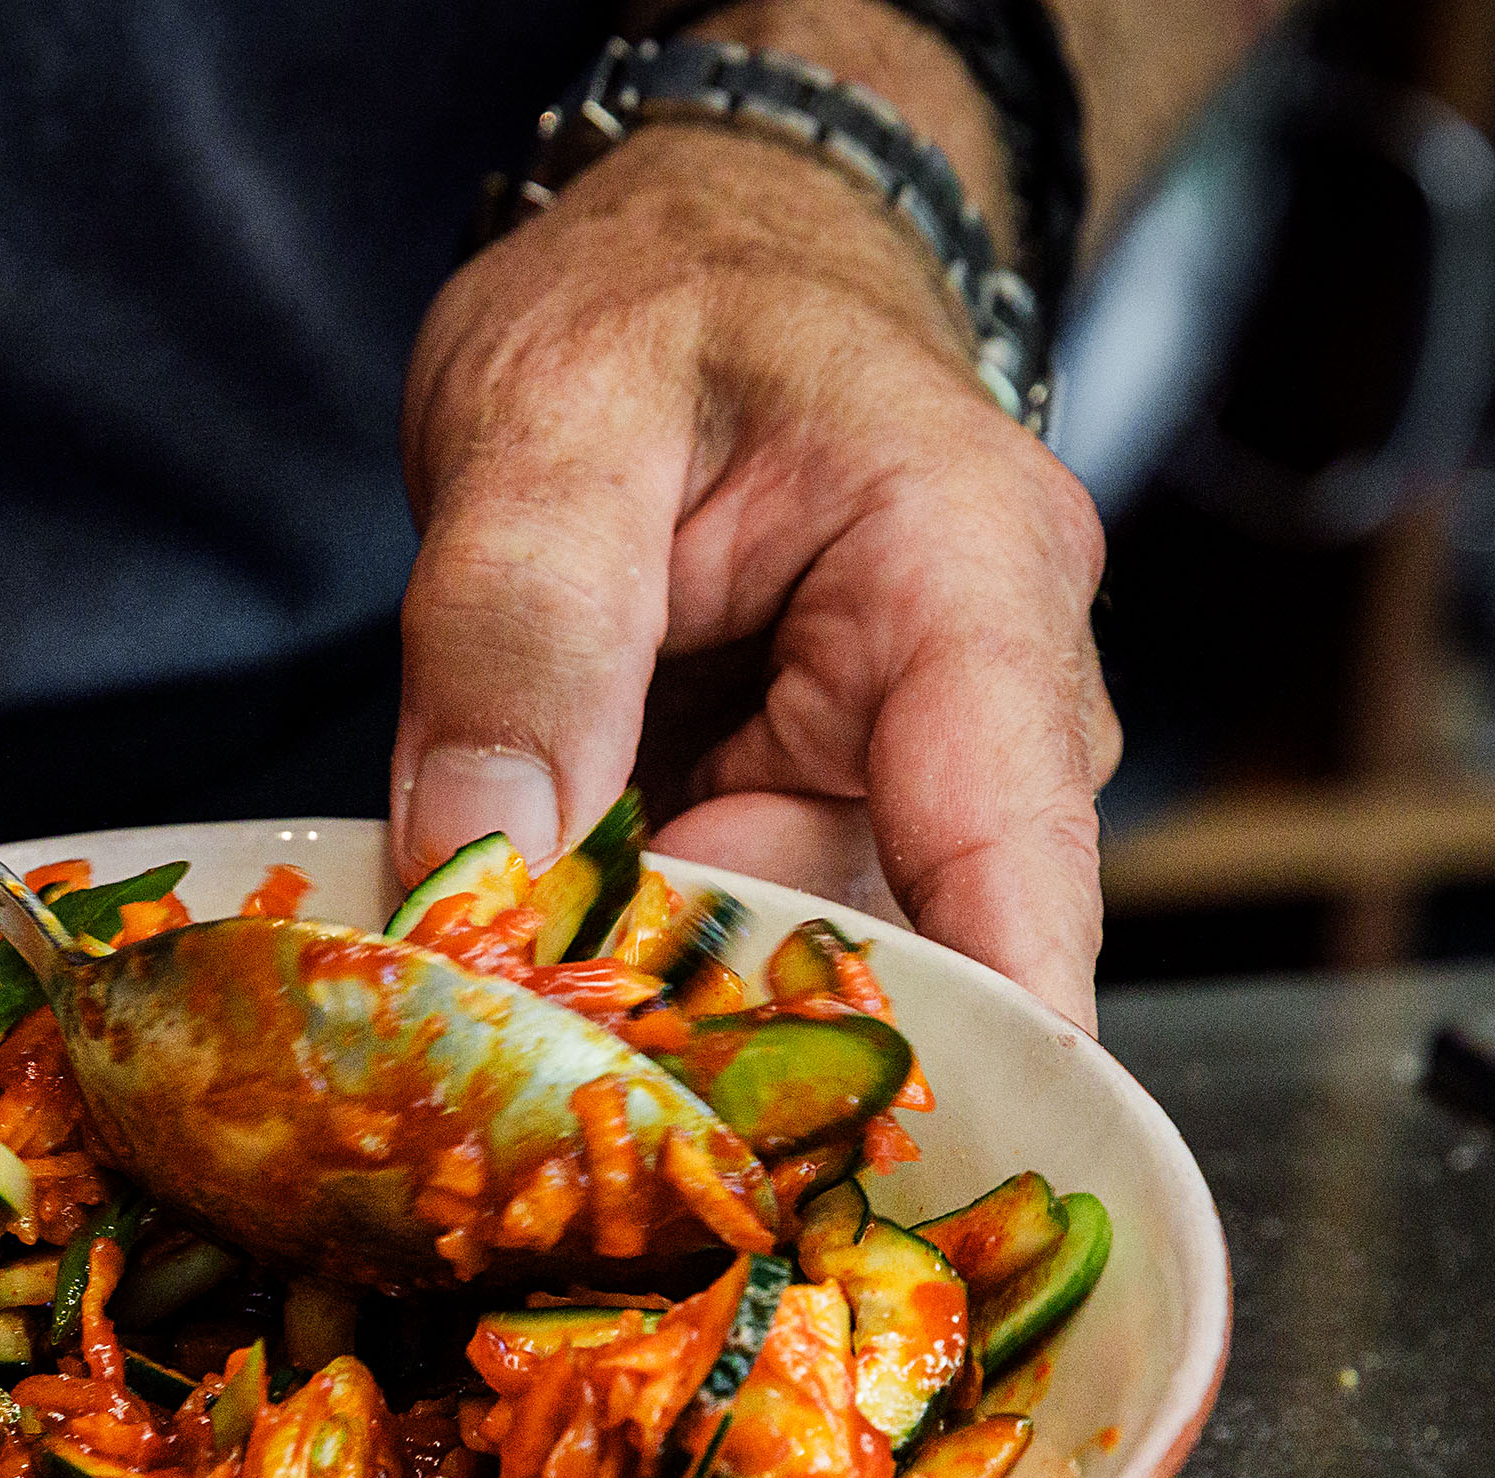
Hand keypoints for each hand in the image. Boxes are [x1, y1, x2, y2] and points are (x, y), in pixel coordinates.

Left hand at [393, 114, 1117, 1026]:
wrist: (688, 263)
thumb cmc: (653, 307)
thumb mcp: (545, 426)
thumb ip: (513, 640)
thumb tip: (478, 877)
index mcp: (973, 581)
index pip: (1017, 854)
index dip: (980, 1045)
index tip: (902, 1198)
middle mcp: (992, 708)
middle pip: (889, 947)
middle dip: (713, 1018)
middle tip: (525, 1036)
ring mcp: (917, 780)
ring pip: (802, 962)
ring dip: (655, 991)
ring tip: (510, 957)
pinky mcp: (830, 823)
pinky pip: (748, 940)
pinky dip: (642, 962)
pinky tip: (547, 942)